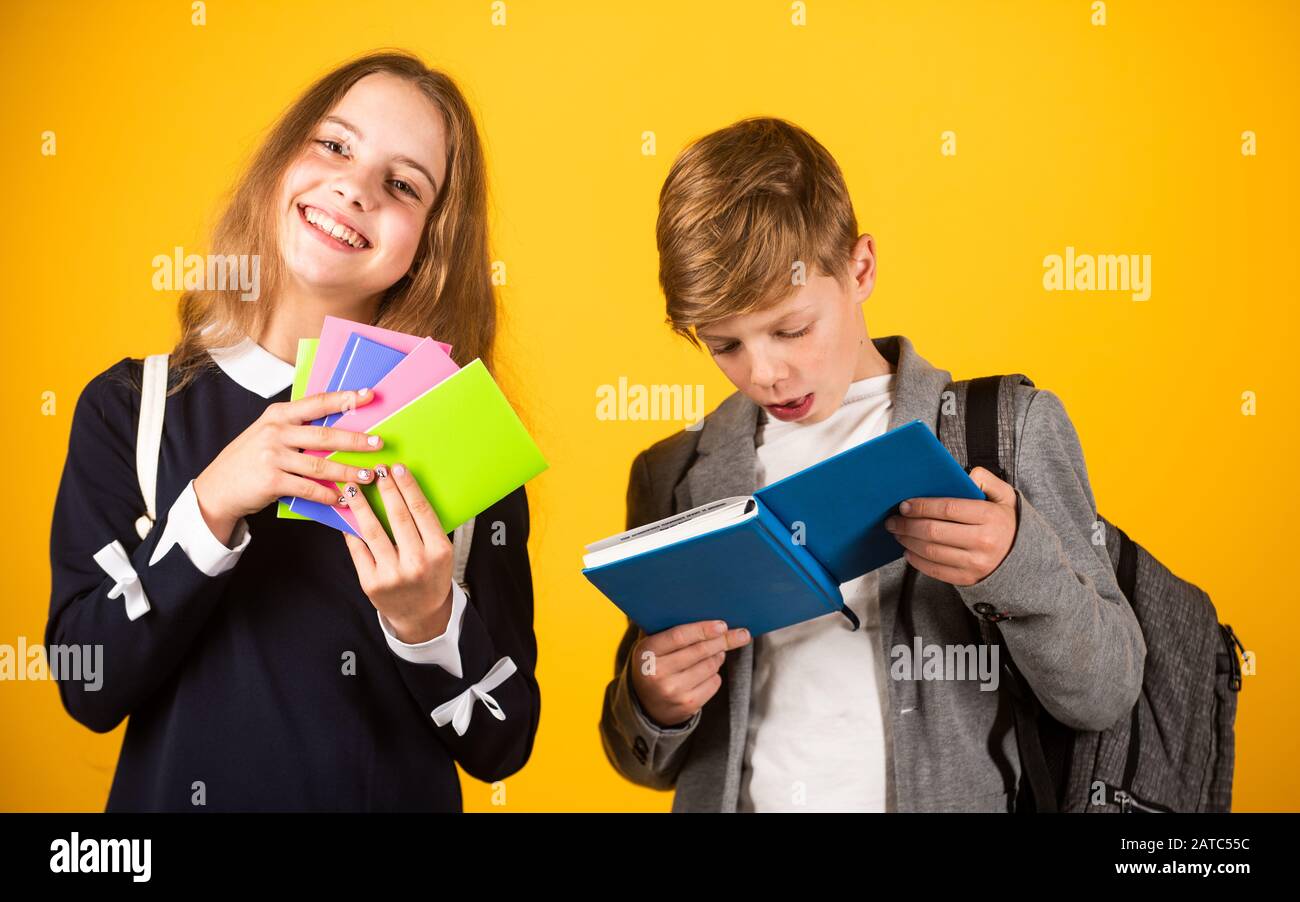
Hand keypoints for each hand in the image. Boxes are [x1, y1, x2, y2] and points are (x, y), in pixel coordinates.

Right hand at [193, 388, 383, 544]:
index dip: (345, 398)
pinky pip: (309, 488)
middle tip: (378, 444)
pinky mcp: (272, 481)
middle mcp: (275, 432)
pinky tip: (343, 498)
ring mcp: (273, 457)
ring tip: (368, 476)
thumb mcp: (268, 433)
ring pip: (321, 465)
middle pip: (325, 435)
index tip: (369, 395)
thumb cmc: (250, 459)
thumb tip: (338, 425)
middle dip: (356, 440)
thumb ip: (296, 428)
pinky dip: (328, 495)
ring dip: (348, 472)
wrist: (217, 489)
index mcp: (278, 414)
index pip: (317, 402)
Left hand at [339, 462, 454, 644]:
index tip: (397, 469)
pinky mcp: (371, 582)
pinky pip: (358, 549)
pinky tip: (346, 514)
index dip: (407, 486)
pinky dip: (351, 529)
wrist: (420, 615)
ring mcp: (392, 574)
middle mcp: (416, 562)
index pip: (421, 510)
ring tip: (352, 487)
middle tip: (375, 471)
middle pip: (398, 516)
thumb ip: (427, 527)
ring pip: (372, 530)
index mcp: (438, 551)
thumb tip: (403, 491)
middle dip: (385, 489)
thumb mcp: (441, 553)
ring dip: (361, 505)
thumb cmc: (431, 576)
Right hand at [629, 620, 750, 727]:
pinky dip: (715, 674)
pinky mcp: (688, 705)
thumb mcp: (653, 647)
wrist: (647, 705)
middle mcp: (657, 673)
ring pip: (710, 666)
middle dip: (723, 640)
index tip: (722, 625)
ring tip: (715, 652)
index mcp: (646, 652)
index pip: (679, 636)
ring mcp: (673, 691)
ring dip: (718, 656)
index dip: (703, 629)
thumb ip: (670, 630)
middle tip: (740, 634)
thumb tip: (707, 616)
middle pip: (700, 651)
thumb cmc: (655, 665)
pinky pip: (714, 682)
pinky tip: (706, 673)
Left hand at [883, 466, 1017, 586]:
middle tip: (893, 520)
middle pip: (934, 531)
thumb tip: (963, 476)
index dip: (922, 506)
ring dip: (908, 541)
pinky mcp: (968, 579)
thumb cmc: (1008, 523)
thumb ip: (986, 480)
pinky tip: (909, 551)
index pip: (948, 509)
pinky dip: (917, 561)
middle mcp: (983, 542)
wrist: (1027, 559)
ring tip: (898, 533)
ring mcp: (975, 563)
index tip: (905, 504)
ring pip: (931, 551)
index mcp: (990, 517)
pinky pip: (935, 571)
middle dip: (907, 524)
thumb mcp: (1006, 496)